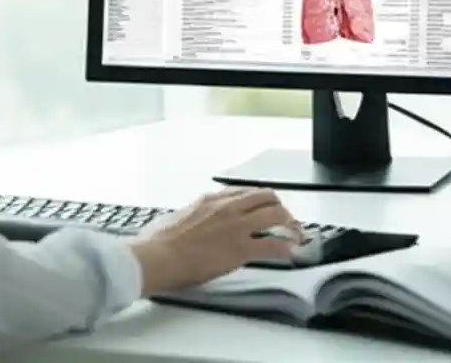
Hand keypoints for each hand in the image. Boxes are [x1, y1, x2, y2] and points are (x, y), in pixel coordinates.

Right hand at [129, 188, 300, 295]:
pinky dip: (286, 249)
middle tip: (285, 220)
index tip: (263, 207)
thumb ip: (190, 216)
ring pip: (276, 215)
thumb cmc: (157, 243)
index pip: (244, 192)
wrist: (155, 257)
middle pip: (266, 196)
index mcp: (210, 201)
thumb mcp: (175, 218)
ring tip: (295, 235)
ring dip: (290, 225)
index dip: (258, 200)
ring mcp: (236, 226)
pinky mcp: (240, 248)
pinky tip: (290, 254)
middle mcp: (227, 208)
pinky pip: (273, 245)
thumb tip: (186, 222)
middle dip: (279, 207)